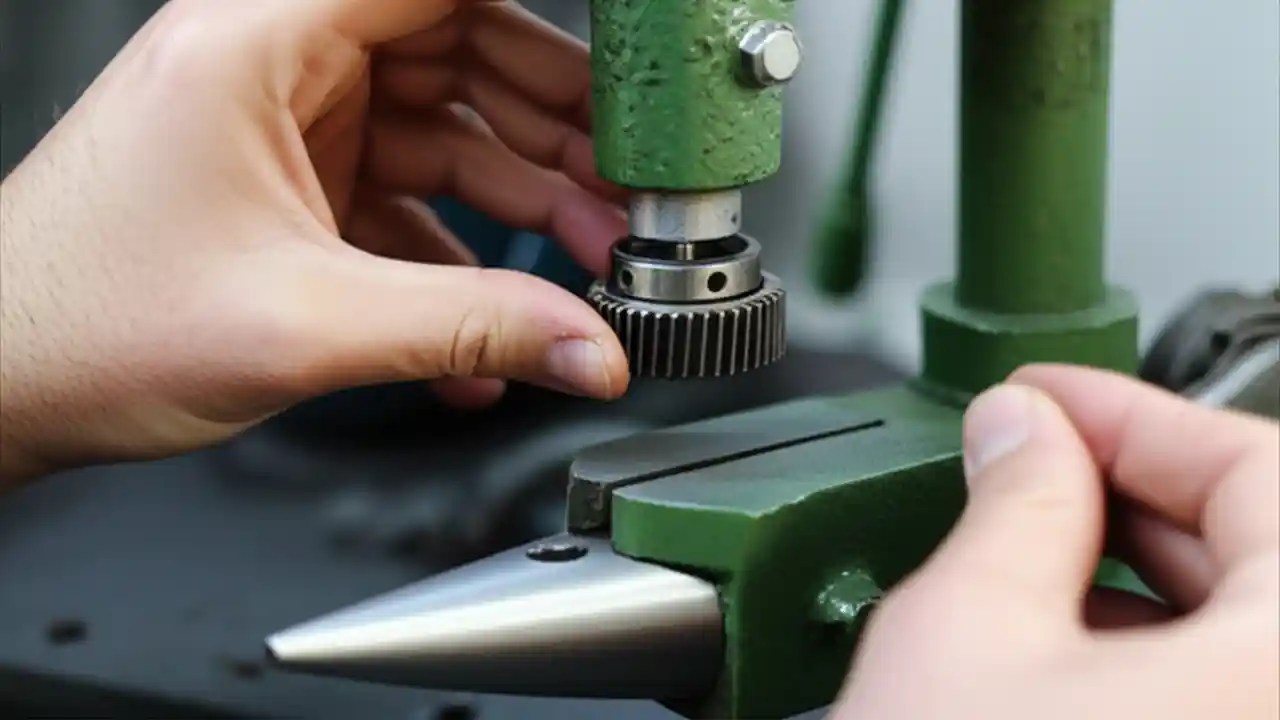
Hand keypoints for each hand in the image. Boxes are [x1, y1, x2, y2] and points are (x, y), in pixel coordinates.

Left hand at [0, 0, 630, 483]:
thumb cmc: (83, 323)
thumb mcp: (308, 326)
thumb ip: (471, 330)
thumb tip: (584, 343)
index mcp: (261, 38)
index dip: (540, 19)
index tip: (619, 64)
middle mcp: (276, 65)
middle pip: (460, 55)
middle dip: (554, 130)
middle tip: (624, 191)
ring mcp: (285, 127)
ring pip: (442, 132)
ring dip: (519, 202)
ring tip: (583, 265)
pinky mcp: (290, 188)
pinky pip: (402, 204)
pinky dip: (453, 263)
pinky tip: (486, 334)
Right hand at [834, 365, 1278, 718]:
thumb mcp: (964, 631)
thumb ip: (1014, 500)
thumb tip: (1021, 428)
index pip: (1260, 467)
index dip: (1132, 412)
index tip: (1050, 394)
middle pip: (1262, 544)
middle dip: (1126, 491)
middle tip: (1026, 464)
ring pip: (1248, 629)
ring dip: (1138, 577)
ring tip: (1023, 561)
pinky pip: (1229, 693)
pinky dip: (1157, 658)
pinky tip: (1058, 654)